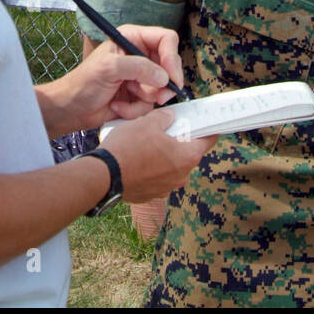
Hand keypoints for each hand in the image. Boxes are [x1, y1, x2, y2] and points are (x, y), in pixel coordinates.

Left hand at [50, 24, 184, 132]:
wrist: (71, 109)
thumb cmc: (83, 83)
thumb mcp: (109, 68)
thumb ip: (138, 68)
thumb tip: (164, 78)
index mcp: (133, 38)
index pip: (166, 39)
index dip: (172, 56)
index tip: (171, 76)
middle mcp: (140, 55)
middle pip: (170, 65)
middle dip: (163, 84)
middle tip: (159, 96)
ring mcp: (141, 76)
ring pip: (162, 88)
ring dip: (145, 98)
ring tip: (126, 98)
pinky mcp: (139, 95)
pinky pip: (151, 103)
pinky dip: (136, 109)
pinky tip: (118, 107)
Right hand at [100, 110, 216, 203]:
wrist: (104, 176)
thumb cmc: (129, 148)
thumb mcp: (148, 122)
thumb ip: (164, 118)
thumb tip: (170, 117)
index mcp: (187, 157)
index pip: (209, 141)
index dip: (208, 129)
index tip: (206, 123)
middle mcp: (181, 176)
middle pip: (189, 154)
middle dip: (181, 142)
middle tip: (169, 129)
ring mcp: (166, 188)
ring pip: (172, 167)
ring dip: (165, 156)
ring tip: (149, 144)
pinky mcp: (151, 195)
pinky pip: (157, 178)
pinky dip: (152, 169)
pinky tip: (139, 159)